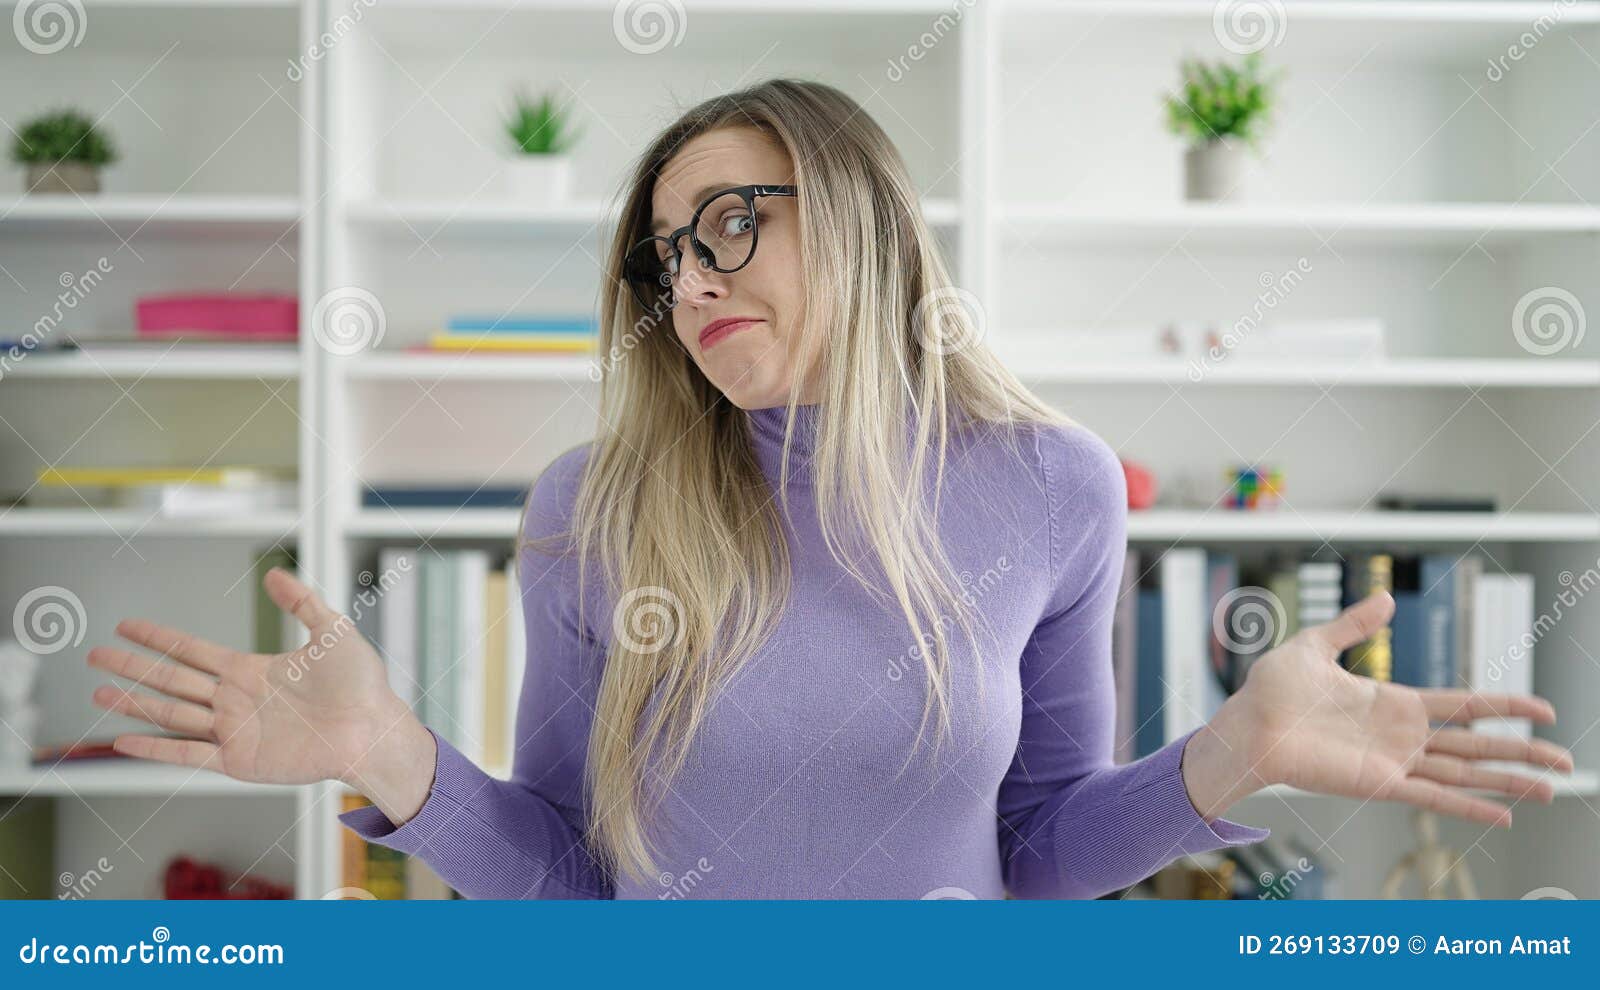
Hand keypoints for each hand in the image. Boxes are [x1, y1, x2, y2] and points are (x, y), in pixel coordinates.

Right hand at [86, 567, 434, 820]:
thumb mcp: (332, 630)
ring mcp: (235, 731)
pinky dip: (155, 749)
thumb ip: (301, 602)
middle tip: (93, 654)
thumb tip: (274, 575)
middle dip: (132, 666)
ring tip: (98, 693)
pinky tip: (123, 740)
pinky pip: (188, 755)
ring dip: (133, 705)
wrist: (374, 728)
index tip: (126, 625)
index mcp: (251, 670)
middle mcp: (236, 700)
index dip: (158, 638)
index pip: (192, 651)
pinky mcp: (240, 761)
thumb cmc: (361, 683)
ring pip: (172, 715)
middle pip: (171, 680)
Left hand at [1184, 589, 1574, 828]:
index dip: (1504, 706)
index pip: (1464, 704)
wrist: (1246, 723)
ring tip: (1552, 788)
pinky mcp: (1378, 784)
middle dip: (1523, 750)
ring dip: (1509, 781)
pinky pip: (1433, 798)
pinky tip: (1504, 816)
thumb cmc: (1271, 689)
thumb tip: (1386, 599)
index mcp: (1393, 702)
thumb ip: (1354, 625)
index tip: (1542, 709)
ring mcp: (1394, 762)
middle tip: (1567, 758)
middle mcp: (1401, 736)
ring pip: (1465, 774)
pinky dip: (1470, 807)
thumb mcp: (1316, 644)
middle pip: (1477, 744)